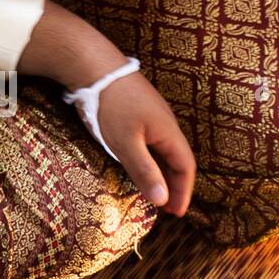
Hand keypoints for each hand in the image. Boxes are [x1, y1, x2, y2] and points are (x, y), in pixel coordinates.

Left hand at [97, 72, 195, 216]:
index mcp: (168, 131)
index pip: (186, 167)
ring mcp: (151, 115)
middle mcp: (165, 122)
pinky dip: (149, 158)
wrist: (92, 65)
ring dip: (161, 171)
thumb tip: (163, 200)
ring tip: (152, 190)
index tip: (177, 213)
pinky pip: (151, 140)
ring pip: (163, 149)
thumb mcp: (125, 143)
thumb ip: (144, 171)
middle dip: (173, 184)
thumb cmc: (109, 104)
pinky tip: (137, 164)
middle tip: (166, 207)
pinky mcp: (137, 109)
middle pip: (177, 158)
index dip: (183, 191)